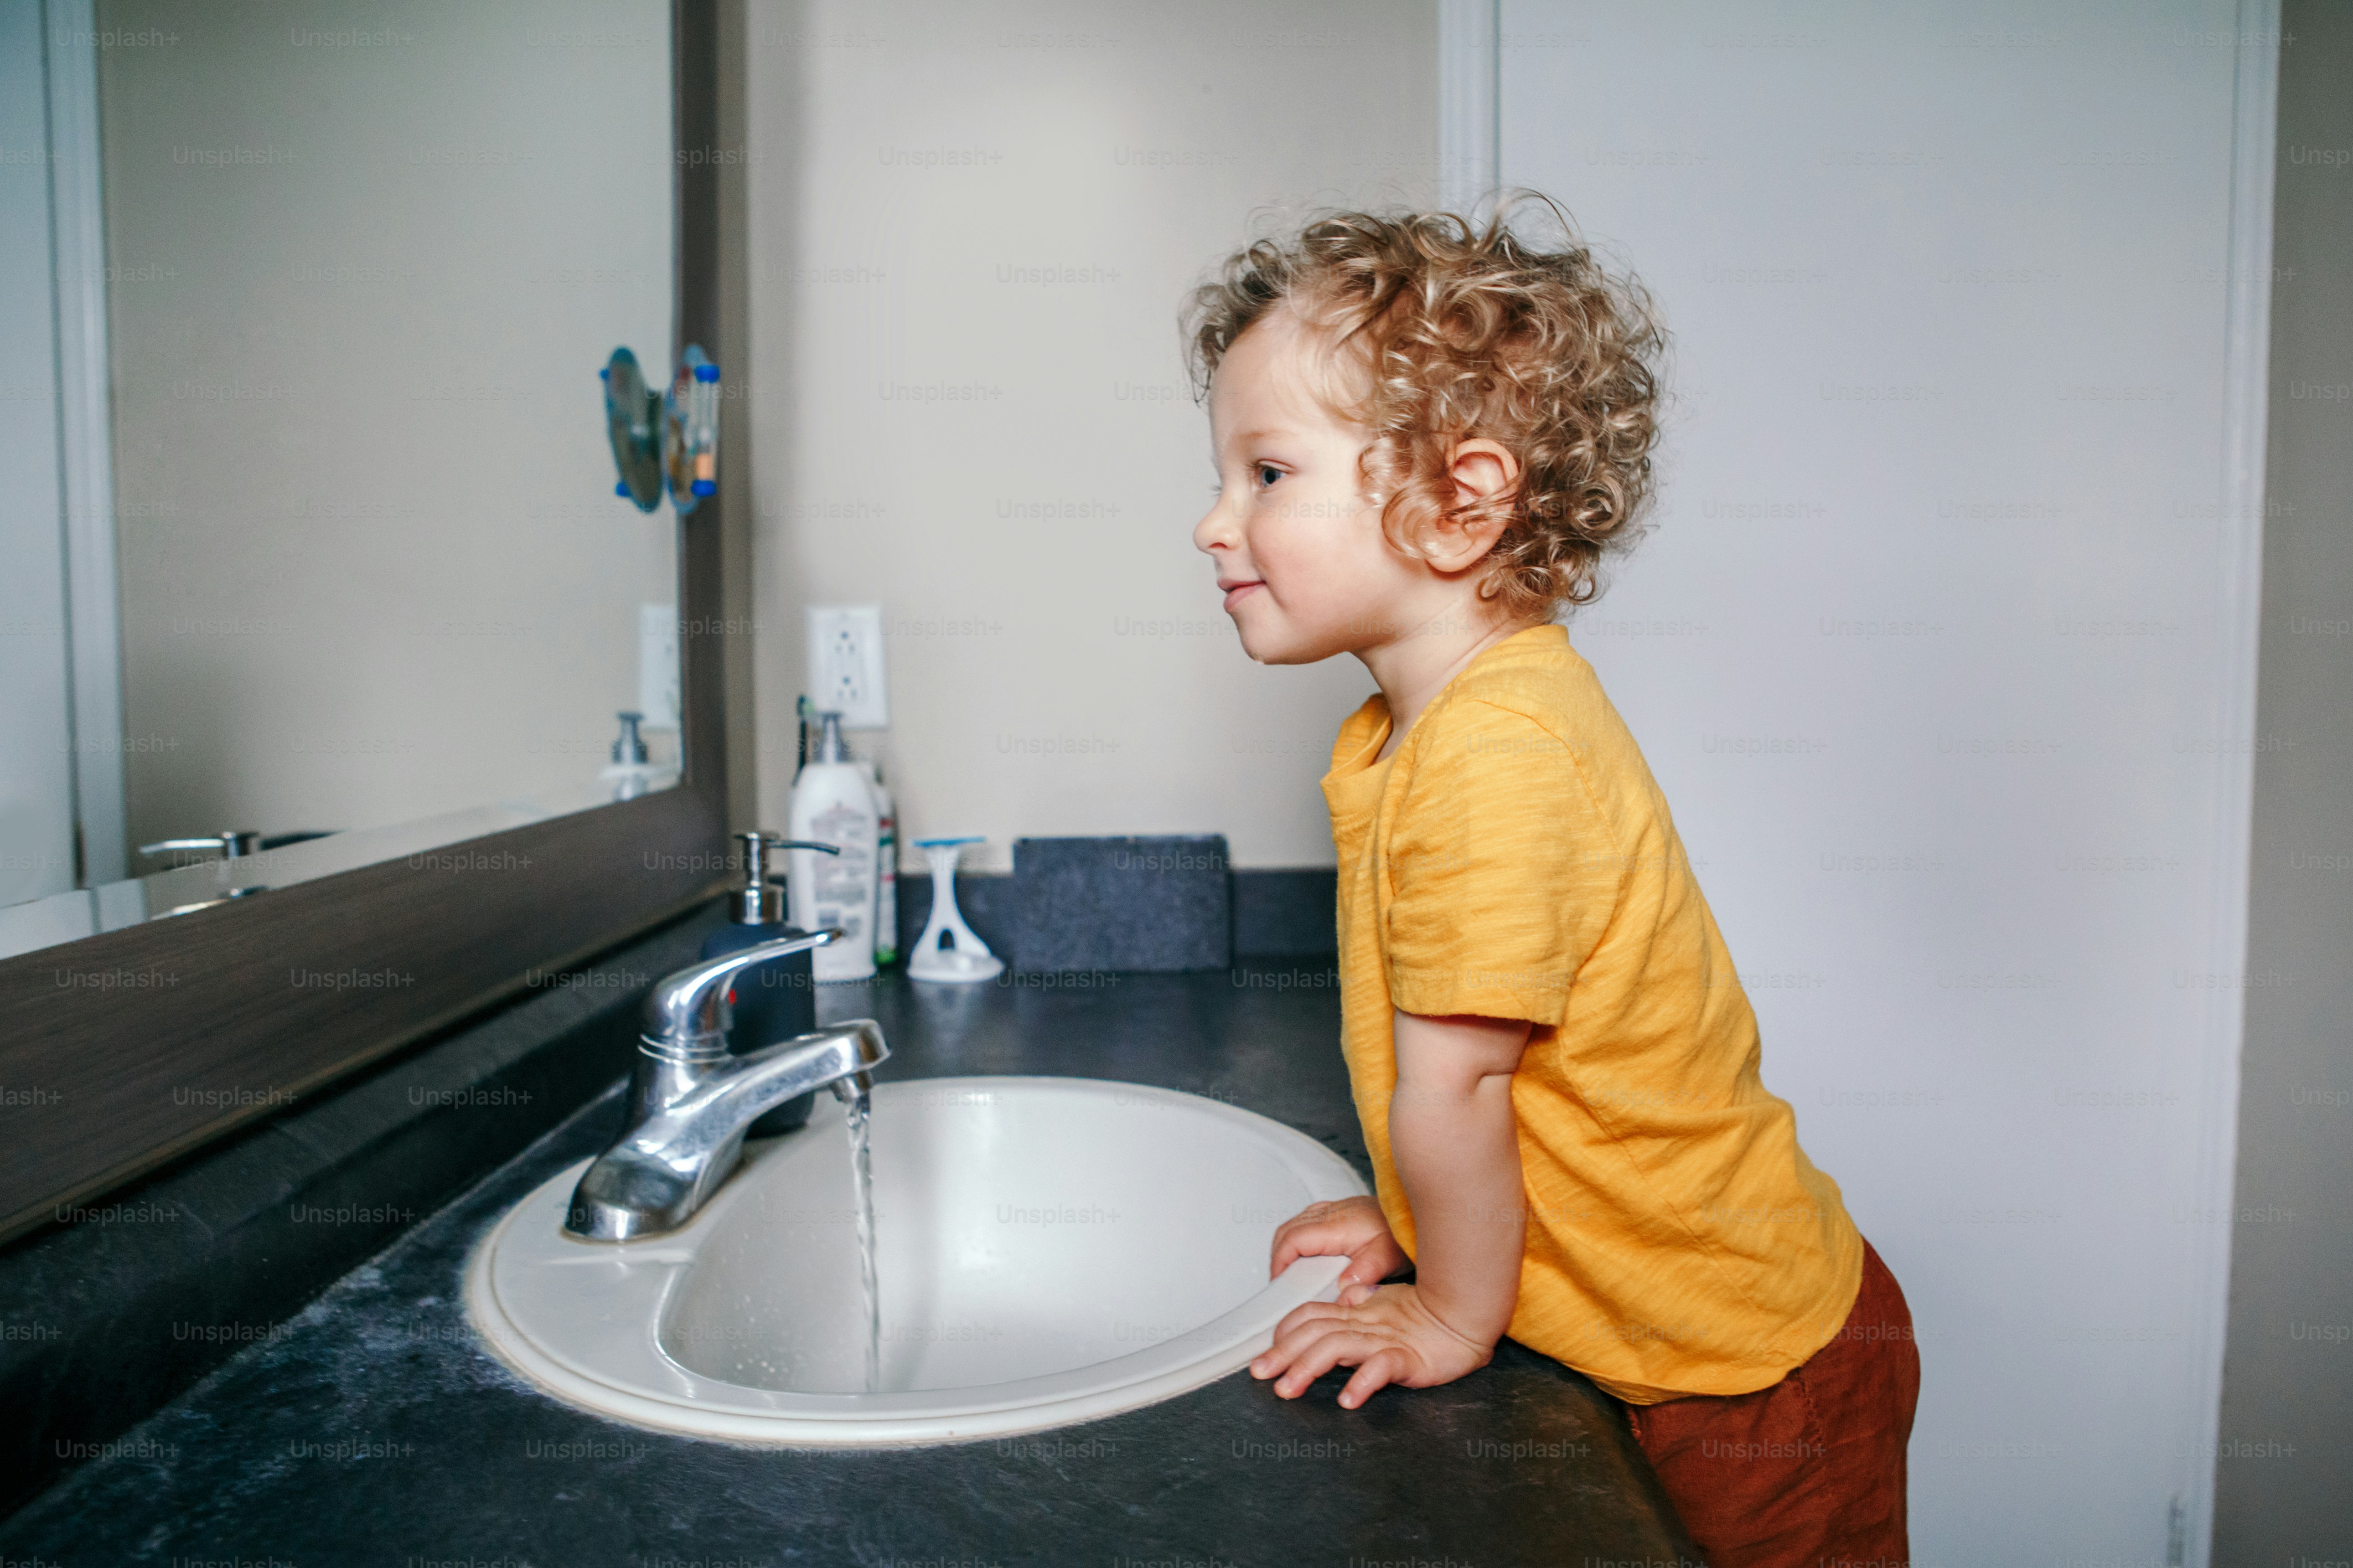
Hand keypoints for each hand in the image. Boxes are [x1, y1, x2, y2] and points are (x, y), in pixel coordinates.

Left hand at [1249, 1282, 1494, 1407]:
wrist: (1466, 1317)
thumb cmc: (1425, 1313)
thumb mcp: (1384, 1303)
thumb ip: (1359, 1300)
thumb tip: (1339, 1296)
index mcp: (1356, 1311)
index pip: (1311, 1314)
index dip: (1285, 1331)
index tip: (1266, 1353)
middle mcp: (1364, 1323)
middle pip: (1314, 1332)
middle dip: (1283, 1353)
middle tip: (1261, 1374)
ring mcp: (1385, 1339)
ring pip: (1337, 1347)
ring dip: (1308, 1368)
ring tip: (1288, 1389)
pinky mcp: (1408, 1357)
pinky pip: (1382, 1367)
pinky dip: (1363, 1382)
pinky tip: (1348, 1399)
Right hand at [1268, 1196, 1406, 1301]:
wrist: (1415, 1215)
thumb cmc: (1402, 1235)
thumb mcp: (1389, 1257)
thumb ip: (1366, 1272)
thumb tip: (1342, 1287)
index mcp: (1336, 1225)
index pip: (1293, 1240)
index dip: (1279, 1262)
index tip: (1279, 1284)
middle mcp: (1330, 1214)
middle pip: (1286, 1231)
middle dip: (1278, 1257)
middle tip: (1282, 1284)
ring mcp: (1333, 1210)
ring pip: (1294, 1225)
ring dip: (1287, 1248)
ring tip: (1293, 1274)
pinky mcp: (1337, 1212)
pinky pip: (1306, 1221)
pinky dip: (1298, 1238)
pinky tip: (1309, 1257)